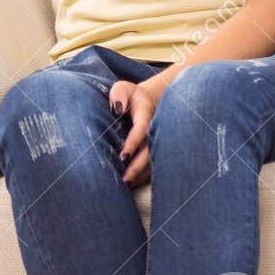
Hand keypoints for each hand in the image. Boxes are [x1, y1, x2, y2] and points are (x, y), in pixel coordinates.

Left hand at [109, 72, 171, 186]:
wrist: (147, 99)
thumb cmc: (129, 95)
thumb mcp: (121, 88)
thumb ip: (118, 95)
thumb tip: (117, 110)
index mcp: (147, 113)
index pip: (142, 129)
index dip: (133, 142)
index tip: (123, 156)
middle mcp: (155, 128)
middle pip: (150, 149)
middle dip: (138, 166)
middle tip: (124, 180)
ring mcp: (158, 139)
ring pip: (154, 159)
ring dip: (141, 174)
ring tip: (127, 186)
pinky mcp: (157, 147)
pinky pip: (154, 163)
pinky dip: (144, 175)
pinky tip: (132, 183)